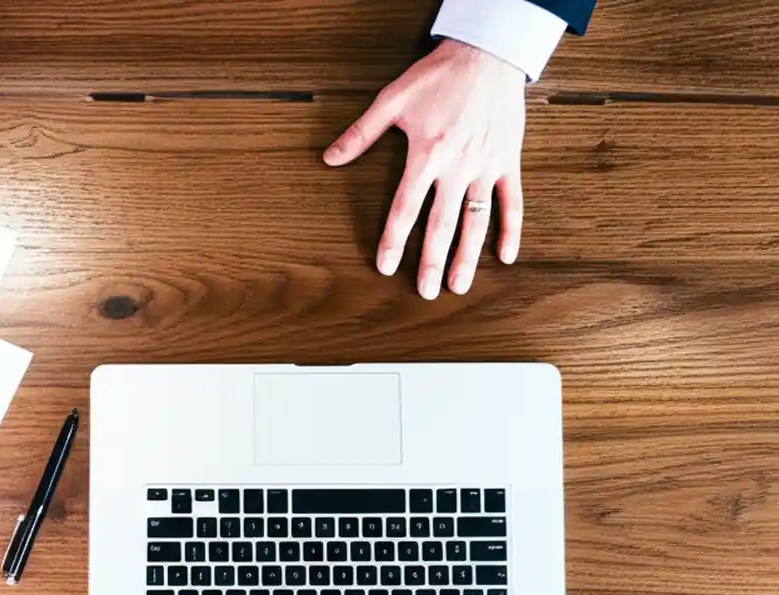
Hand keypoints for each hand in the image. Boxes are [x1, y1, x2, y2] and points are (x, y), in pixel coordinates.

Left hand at [324, 39, 525, 298]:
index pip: (405, 208)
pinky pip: (512, 202)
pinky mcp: (509, 161)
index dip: (393, 240)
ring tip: (458, 285)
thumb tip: (330, 158)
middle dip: (431, 262)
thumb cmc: (439, 75)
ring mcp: (486, 166)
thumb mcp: (393, 100)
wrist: (487, 54)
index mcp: (426, 155)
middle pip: (441, 225)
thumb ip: (361, 133)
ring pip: (476, 221)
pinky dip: (511, 230)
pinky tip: (505, 257)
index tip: (385, 267)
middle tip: (424, 293)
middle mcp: (458, 167)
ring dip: (467, 256)